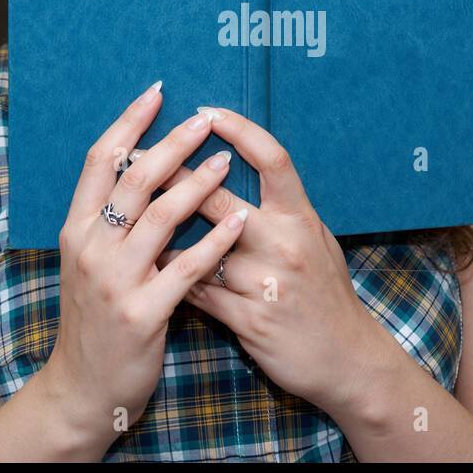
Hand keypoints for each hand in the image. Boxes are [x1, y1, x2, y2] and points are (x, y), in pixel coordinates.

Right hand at [37, 84, 247, 454]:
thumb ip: (110, 220)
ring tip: (226, 159)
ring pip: (160, 216)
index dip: (129, 122)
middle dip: (172, 142)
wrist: (83, 388)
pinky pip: (186, 268)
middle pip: (133, 179)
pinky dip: (214, 241)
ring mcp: (114, 282)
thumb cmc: (96, 319)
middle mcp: (90, 249)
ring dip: (198, 183)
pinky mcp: (142, 314)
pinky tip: (238, 221)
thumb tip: (142, 165)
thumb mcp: (89, 264)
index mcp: (76, 230)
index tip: (158, 93)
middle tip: (205, 118)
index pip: (100, 161)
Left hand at [158, 107, 391, 416]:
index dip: (239, 130)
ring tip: (127, 215)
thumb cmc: (328, 294)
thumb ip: (284, 210)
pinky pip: (198, 293)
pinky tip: (149, 268)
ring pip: (198, 250)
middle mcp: (285, 245)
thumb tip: (251, 168)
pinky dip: (173, 279)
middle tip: (139, 155)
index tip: (207, 111)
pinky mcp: (249, 319)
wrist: (346, 360)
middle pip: (219, 199)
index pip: (272, 160)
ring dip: (161, 235)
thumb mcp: (317, 241)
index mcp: (301, 218)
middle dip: (174, 174)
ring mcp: (266, 283)